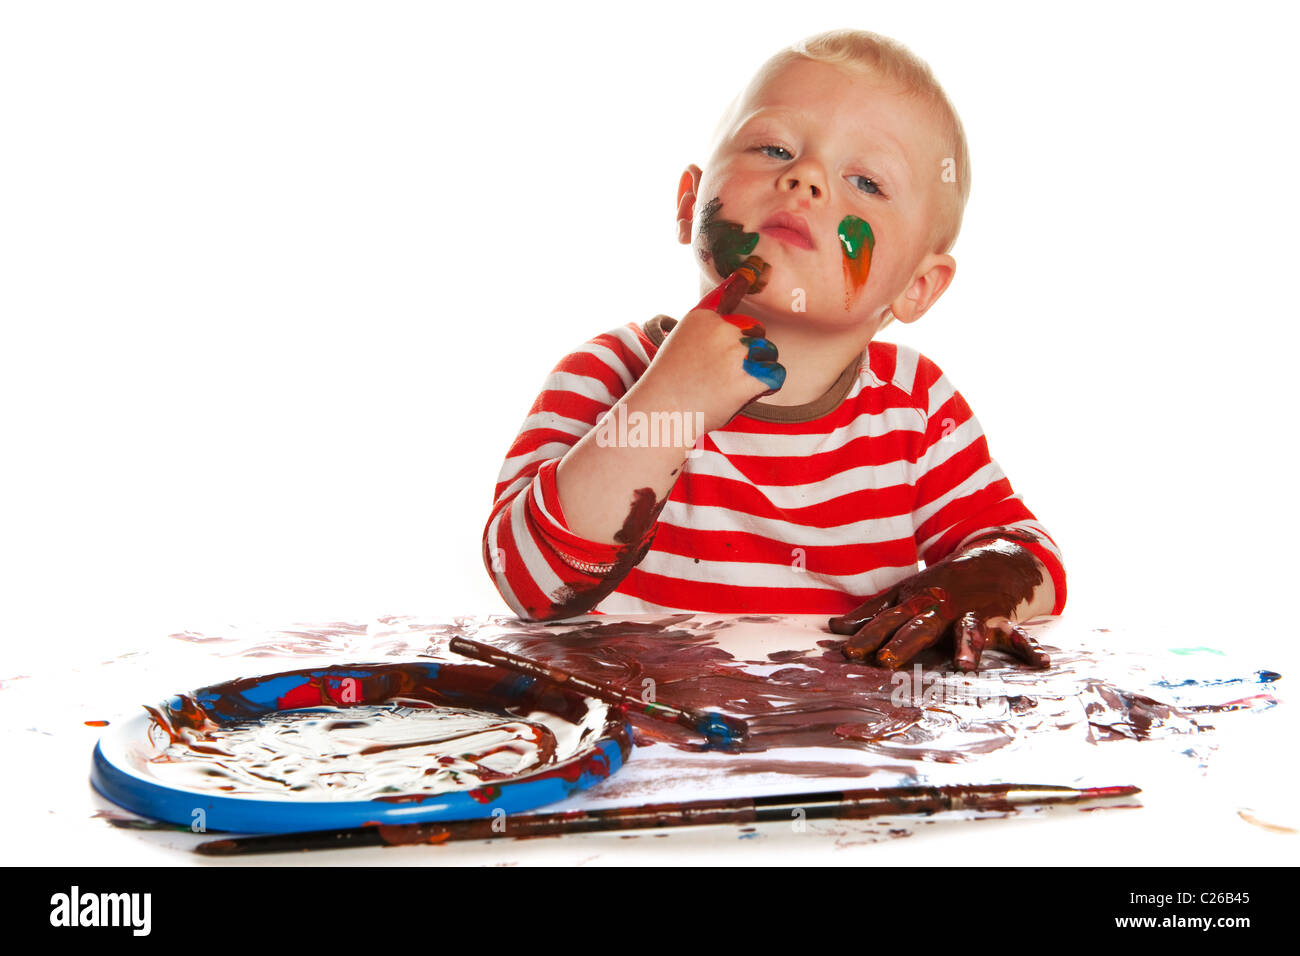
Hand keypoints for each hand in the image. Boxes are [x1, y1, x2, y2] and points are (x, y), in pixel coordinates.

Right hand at [640, 267, 786, 433]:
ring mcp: (737, 352)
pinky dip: (767, 384)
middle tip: (725, 373)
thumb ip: (709, 325)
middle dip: (751, 349)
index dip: (743, 279)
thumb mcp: (683, 341)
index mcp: (703, 318)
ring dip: (759, 368)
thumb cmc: (673, 381)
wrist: (663, 411)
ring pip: (770, 353)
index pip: (728, 293)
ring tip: (732, 385)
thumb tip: (739, 301)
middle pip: (757, 331)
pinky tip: (747, 392)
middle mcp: (722, 329)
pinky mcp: (750, 377)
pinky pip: (776, 374)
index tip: (750, 269)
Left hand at [828, 530, 1049, 671]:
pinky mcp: (1001, 619)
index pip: (887, 621)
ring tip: (965, 666)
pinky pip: (1018, 637)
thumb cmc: (941, 585)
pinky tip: (1041, 665)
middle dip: (904, 643)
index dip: (867, 636)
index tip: (846, 653)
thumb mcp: (904, 594)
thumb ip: (871, 613)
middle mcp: (942, 607)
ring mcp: (972, 613)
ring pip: (968, 630)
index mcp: (916, 602)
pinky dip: (1031, 650)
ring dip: (967, 646)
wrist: (992, 559)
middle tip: (885, 661)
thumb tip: (833, 628)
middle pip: (920, 627)